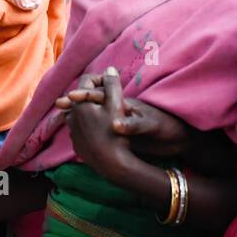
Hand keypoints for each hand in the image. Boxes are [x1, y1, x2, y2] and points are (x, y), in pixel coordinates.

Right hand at [57, 78, 188, 158]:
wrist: (178, 141)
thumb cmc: (167, 129)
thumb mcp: (151, 126)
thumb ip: (134, 125)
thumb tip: (116, 127)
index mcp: (125, 105)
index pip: (102, 95)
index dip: (86, 95)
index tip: (70, 97)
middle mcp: (119, 111)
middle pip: (94, 104)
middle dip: (76, 103)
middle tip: (59, 105)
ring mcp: (118, 122)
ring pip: (94, 117)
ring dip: (78, 117)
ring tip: (61, 120)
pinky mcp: (120, 135)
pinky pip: (99, 130)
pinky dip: (87, 131)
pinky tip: (76, 136)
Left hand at [64, 67, 132, 181]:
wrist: (111, 163)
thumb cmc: (114, 132)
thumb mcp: (116, 104)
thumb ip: (112, 84)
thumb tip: (109, 69)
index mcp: (80, 103)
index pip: (87, 81)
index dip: (101, 78)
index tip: (112, 83)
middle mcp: (71, 115)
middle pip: (82, 98)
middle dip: (94, 94)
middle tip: (110, 98)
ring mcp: (72, 131)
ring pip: (80, 114)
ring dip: (91, 110)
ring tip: (106, 114)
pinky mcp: (76, 143)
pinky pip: (81, 129)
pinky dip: (89, 125)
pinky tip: (101, 130)